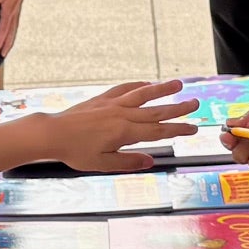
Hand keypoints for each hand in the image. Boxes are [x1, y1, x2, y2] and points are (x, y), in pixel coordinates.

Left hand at [0, 0, 32, 57]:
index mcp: (8, 10)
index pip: (3, 30)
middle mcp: (14, 11)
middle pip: (10, 32)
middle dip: (6, 44)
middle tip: (2, 54)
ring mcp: (16, 8)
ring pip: (14, 27)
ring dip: (10, 38)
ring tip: (8, 47)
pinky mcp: (17, 4)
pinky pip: (15, 21)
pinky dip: (13, 29)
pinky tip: (11, 30)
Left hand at [43, 80, 196, 171]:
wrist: (52, 133)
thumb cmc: (75, 151)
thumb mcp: (102, 164)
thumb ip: (128, 161)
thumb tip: (150, 161)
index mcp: (125, 132)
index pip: (158, 132)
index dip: (178, 130)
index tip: (193, 128)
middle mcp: (122, 114)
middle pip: (156, 111)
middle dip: (178, 109)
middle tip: (195, 104)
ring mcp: (112, 104)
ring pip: (143, 94)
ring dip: (162, 89)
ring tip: (178, 84)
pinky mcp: (102, 99)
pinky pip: (124, 89)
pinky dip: (138, 86)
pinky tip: (146, 84)